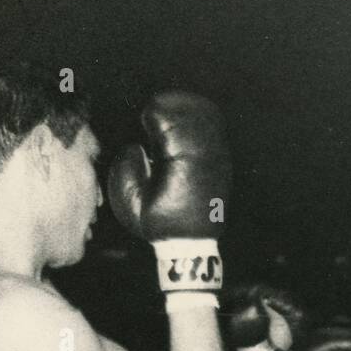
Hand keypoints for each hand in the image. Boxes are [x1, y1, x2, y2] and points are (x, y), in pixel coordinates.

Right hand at [108, 93, 231, 297]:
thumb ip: (126, 172)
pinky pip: (216, 127)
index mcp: (181, 164)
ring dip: (184, 109)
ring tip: (169, 118)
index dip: (154, 113)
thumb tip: (136, 147)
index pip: (169, 121)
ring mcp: (218, 158)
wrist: (193, 244)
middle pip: (189, 111)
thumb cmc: (160, 224)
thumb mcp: (132, 206)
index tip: (146, 120)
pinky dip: (200, 117)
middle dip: (169, 107)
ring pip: (205, 114)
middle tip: (156, 116)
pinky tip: (185, 121)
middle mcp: (203, 157)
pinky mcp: (224, 162)